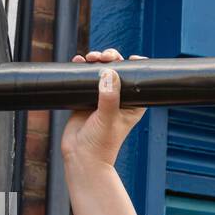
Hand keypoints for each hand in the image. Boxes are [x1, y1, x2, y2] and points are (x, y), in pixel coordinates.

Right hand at [60, 49, 148, 169]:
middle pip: (118, 72)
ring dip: (96, 61)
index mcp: (133, 105)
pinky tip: (77, 61)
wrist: (81, 156)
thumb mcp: (108, 118)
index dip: (136, 67)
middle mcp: (119, 100)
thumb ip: (109, 97)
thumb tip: (108, 73)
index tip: (131, 59)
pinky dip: (81, 68)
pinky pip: (85, 78)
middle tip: (103, 57)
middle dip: (111, 59)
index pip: (138, 81)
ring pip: (101, 72)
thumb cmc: (101, 143)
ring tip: (88, 58)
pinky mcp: (86, 99)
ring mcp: (101, 98)